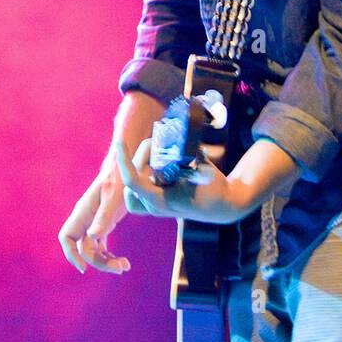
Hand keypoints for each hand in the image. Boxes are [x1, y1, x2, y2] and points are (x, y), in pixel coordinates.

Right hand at [58, 164, 132, 274]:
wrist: (125, 168)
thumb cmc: (118, 179)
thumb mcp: (113, 197)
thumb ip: (104, 217)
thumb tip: (92, 237)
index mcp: (83, 212)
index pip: (66, 237)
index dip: (70, 253)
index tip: (84, 267)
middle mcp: (86, 220)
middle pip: (83, 249)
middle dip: (99, 262)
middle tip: (121, 268)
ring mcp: (93, 223)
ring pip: (93, 250)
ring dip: (106, 261)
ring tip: (125, 266)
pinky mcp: (103, 224)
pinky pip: (101, 246)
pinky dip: (109, 256)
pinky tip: (123, 262)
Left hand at [113, 139, 252, 224]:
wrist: (221, 207)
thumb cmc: (214, 190)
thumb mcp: (204, 169)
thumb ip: (189, 154)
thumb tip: (179, 134)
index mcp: (161, 201)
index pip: (133, 181)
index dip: (124, 160)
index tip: (120, 140)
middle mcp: (153, 205)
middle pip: (134, 174)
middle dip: (143, 154)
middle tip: (160, 142)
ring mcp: (152, 205)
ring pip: (133, 179)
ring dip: (141, 162)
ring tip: (158, 153)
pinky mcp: (153, 200)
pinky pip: (137, 184)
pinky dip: (142, 169)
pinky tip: (156, 160)